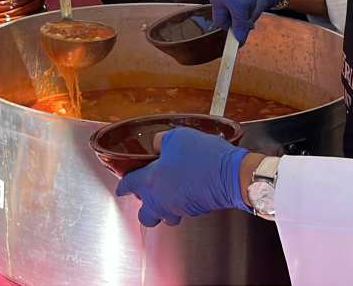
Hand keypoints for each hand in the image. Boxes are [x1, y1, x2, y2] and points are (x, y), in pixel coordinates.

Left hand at [116, 127, 249, 226]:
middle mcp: (161, 201)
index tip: (120, 187)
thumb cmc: (204, 157)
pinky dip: (180, 201)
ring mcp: (179, 208)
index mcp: (150, 182)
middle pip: (144, 215)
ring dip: (163, 206)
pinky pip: (182, 210)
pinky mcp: (196, 210)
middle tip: (147, 192)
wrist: (232, 175)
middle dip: (143, 206)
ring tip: (168, 191)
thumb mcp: (177, 137)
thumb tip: (158, 144)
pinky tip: (186, 187)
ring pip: (164, 216)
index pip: (128, 185)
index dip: (122, 185)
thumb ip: (162, 141)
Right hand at [209, 0, 287, 44]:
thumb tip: (238, 41)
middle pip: (229, 17)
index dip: (230, 29)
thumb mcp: (242, 9)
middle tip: (250, 23)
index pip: (220, 22)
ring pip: (237, 12)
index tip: (241, 36)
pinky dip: (249, 7)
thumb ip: (239, 26)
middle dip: (240, 21)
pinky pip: (242, 5)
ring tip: (253, 6)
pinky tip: (254, 1)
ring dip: (246, 14)